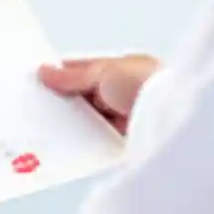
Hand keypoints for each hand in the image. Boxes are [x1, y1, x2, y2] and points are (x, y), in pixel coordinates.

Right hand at [39, 54, 160, 133]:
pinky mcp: (130, 142)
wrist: (176, 116)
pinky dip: (86, 141)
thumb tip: (45, 72)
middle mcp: (127, 92)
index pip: (86, 68)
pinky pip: (100, 141)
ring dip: (74, 123)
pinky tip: (68, 144)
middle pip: (87, 96)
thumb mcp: (103, 73)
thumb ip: (73, 76)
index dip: (60, 73)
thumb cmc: (147, 84)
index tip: (37, 79)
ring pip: (92, 120)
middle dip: (65, 101)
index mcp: (124, 69)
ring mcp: (129, 117)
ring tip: (46, 128)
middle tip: (36, 106)